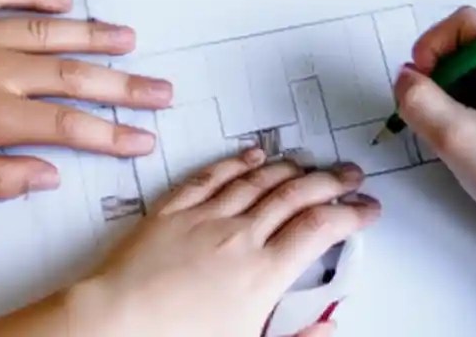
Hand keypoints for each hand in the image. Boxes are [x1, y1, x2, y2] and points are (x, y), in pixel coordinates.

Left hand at [0, 0, 171, 198]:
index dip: (112, 134)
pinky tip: (66, 0)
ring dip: (94, 35)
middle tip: (164, 91)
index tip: (146, 139)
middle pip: (73, 76)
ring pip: (49, 31)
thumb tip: (47, 175)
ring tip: (131, 39)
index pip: (67, 127)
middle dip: (125, 85)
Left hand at [71, 149, 378, 336]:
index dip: (351, 214)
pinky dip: (237, 162)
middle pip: (298, 196)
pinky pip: (212, 176)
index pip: (321, 230)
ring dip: (293, 168)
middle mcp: (239, 238)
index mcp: (262, 276)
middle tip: (350, 176)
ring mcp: (204, 220)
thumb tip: (329, 328)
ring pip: (260, 181)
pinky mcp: (171, 213)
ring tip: (311, 163)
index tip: (366, 210)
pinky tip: (252, 156)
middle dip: (332, 182)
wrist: (110, 329)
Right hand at [393, 7, 475, 233]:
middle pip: (465, 45)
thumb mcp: (458, 139)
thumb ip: (421, 102)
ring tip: (448, 132)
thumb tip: (403, 77)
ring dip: (447, 94)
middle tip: (428, 114)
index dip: (432, 44)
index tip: (418, 81)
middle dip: (438, 75)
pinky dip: (460, 107)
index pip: (465, 23)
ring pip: (469, 70)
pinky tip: (462, 138)